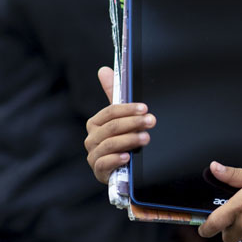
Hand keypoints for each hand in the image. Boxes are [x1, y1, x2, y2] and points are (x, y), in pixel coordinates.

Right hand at [84, 66, 154, 182]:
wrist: (123, 170)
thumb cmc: (122, 140)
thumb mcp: (122, 118)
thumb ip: (113, 94)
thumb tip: (103, 70)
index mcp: (95, 123)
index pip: (110, 112)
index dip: (128, 109)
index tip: (144, 108)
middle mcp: (91, 139)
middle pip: (112, 127)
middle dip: (133, 123)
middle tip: (151, 121)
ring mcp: (94, 155)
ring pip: (109, 144)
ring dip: (129, 139)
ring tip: (146, 138)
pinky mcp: (98, 171)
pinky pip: (104, 163)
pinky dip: (116, 159)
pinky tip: (128, 156)